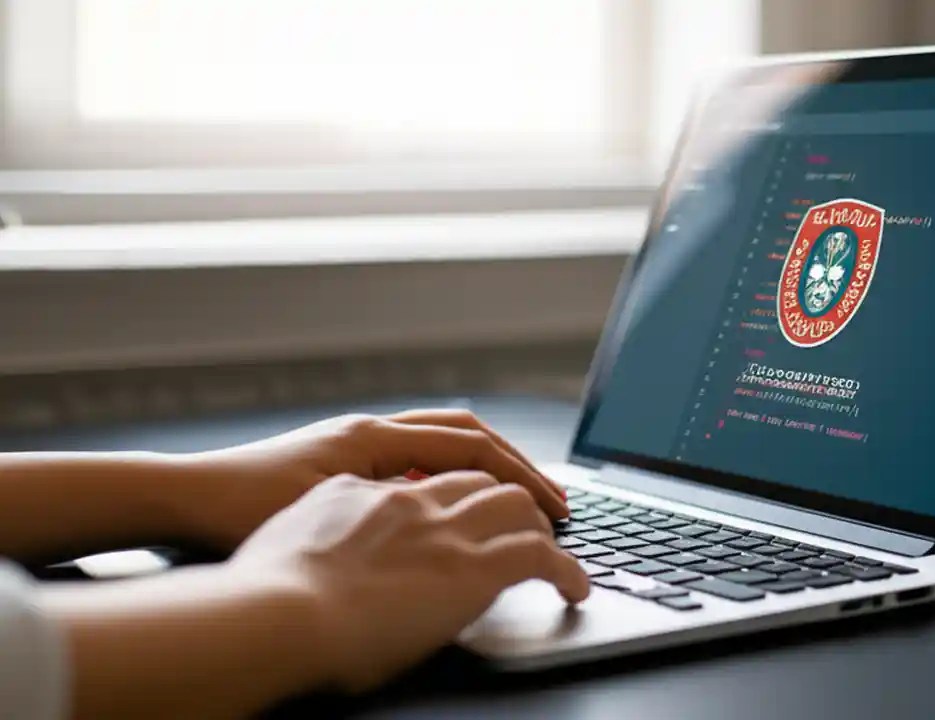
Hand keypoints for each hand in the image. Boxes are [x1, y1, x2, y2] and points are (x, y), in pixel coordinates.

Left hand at [178, 409, 568, 550]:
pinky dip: (445, 477)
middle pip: (464, 431)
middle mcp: (369, 429)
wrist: (184, 499)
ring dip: (481, 466)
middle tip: (549, 498)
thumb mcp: (329, 509)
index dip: (519, 475)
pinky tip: (449, 510)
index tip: (552, 504)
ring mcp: (355, 441)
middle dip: (513, 463)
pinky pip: (412, 460)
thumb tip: (452, 512)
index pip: (470, 446)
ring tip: (512, 499)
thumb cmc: (242, 507)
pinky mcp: (342, 460)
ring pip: (439, 441)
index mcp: (374, 436)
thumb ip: (393, 507)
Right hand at [229, 472, 589, 692]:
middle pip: (478, 470)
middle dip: (511, 488)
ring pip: (513, 501)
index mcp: (357, 484)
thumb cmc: (261, 591)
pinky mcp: (470, 567)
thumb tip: (340, 543)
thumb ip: (326, 525)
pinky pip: (538, 554)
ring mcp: (441, 527)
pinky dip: (564, 567)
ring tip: (558, 541)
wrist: (272, 613)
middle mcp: (407, 496)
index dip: (458, 478)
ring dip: (539, 519)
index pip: (425, 465)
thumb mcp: (288, 535)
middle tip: (533, 512)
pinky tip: (573, 585)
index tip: (474, 493)